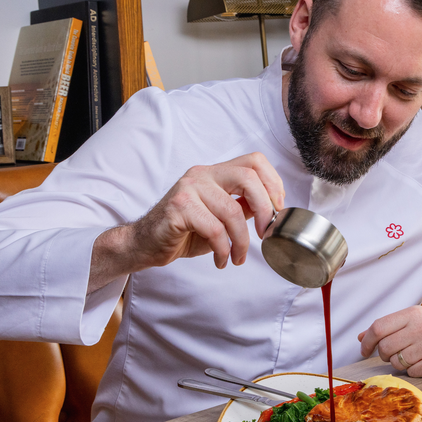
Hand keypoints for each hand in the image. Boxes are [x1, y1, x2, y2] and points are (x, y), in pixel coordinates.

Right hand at [89, 152, 283, 291]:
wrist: (145, 244)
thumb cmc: (184, 232)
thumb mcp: (220, 218)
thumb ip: (242, 208)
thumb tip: (272, 211)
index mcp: (215, 172)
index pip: (254, 161)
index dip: (273, 182)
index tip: (276, 210)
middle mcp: (202, 174)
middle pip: (248, 177)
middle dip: (264, 209)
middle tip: (265, 234)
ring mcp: (189, 188)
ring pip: (232, 211)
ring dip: (241, 241)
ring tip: (237, 258)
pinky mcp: (178, 208)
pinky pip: (214, 229)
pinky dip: (223, 250)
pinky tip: (221, 260)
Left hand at [357, 305, 421, 376]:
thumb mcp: (412, 319)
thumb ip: (387, 327)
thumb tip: (362, 337)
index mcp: (412, 313)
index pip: (378, 327)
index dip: (367, 341)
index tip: (364, 350)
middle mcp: (421, 328)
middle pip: (385, 348)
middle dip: (385, 354)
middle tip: (395, 352)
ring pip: (396, 363)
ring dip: (400, 363)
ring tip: (413, 356)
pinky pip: (411, 372)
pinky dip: (413, 370)